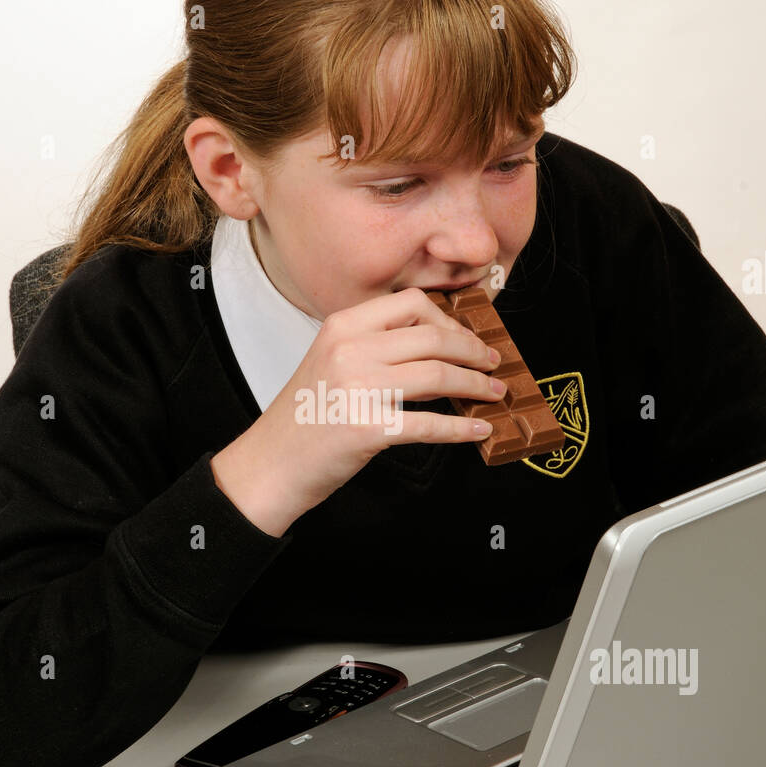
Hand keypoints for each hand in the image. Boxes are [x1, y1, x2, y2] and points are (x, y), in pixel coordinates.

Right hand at [210, 286, 506, 536]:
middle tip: (492, 364)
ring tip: (494, 394)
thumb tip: (442, 351)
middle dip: (474, 351)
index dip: (449, 320)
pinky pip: (430, 424)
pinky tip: (478, 429)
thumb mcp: (332, 363)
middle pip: (433, 338)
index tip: (466, 338)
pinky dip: (462, 428)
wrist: (271, 463)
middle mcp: (349, 351)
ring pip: (438, 376)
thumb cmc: (305, 416)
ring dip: (476, 385)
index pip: (411, 303)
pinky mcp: (368, 429)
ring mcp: (358, 389)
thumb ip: (377, 349)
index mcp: (342, 327)